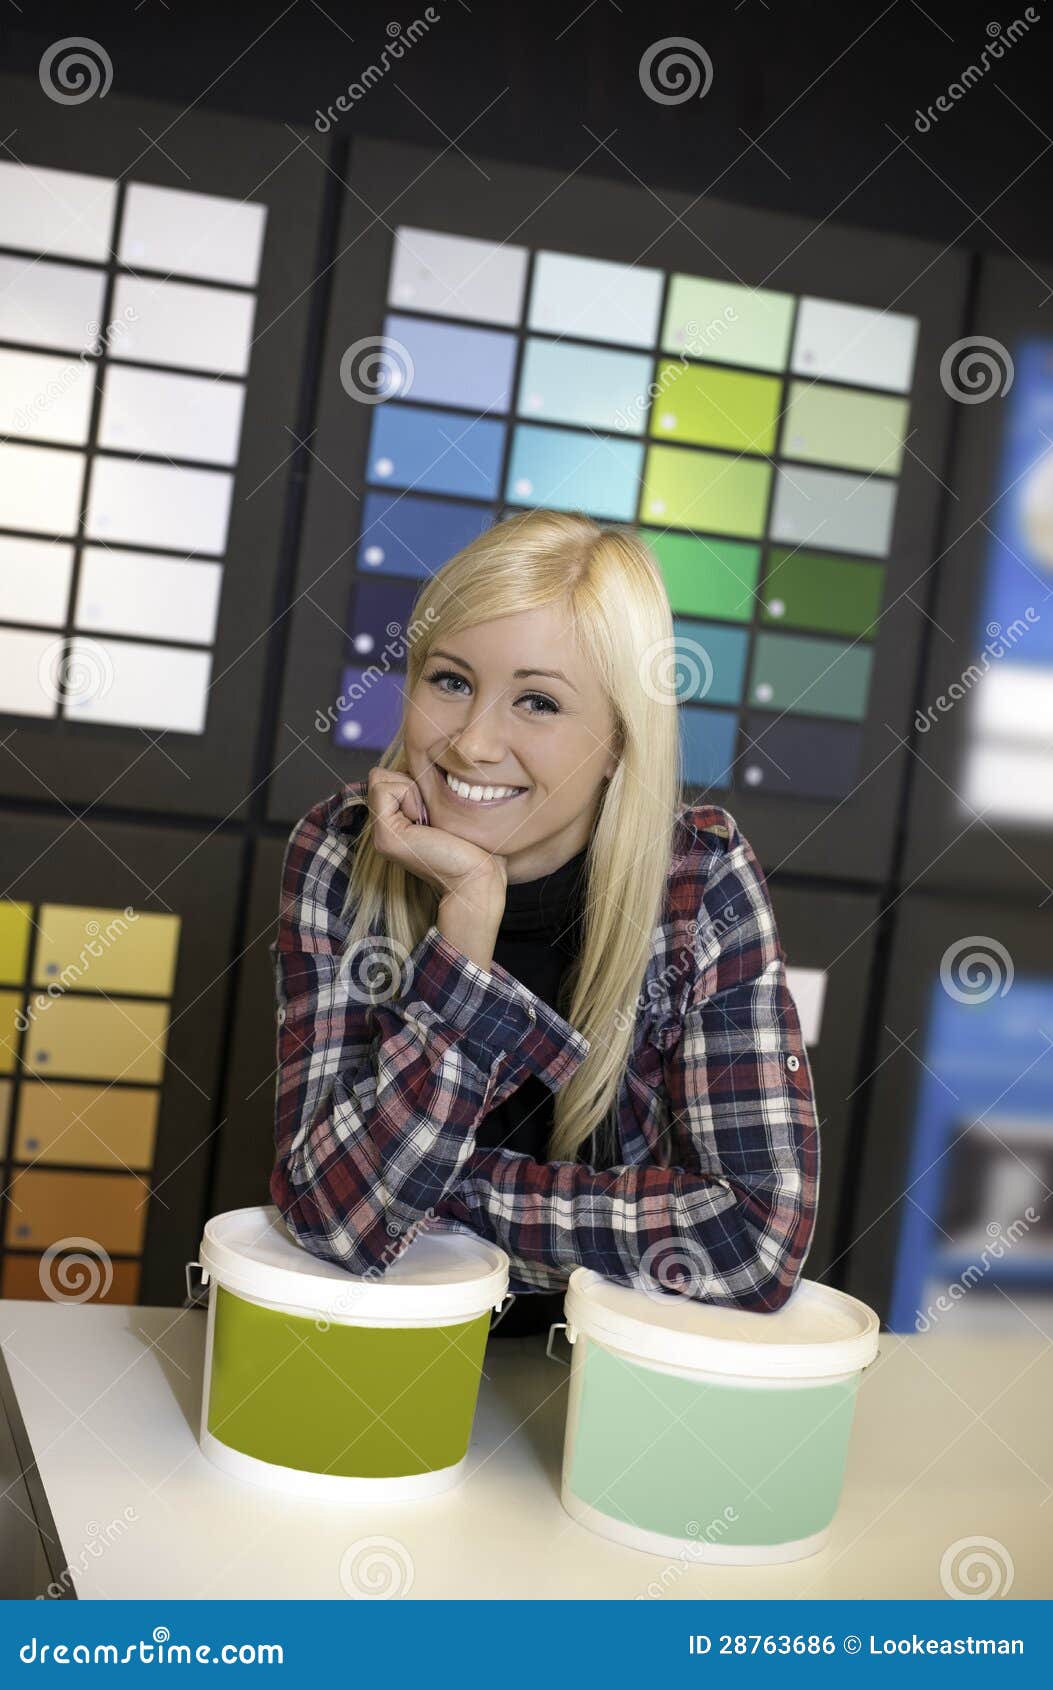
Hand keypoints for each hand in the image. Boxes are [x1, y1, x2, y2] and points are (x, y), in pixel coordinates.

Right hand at [367, 766, 507, 906]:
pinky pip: (386, 788)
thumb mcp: (446, 807)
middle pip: (380, 775)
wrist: (478, 876)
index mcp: (397, 823)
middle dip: (410, 781)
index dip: (414, 779)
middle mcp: (384, 829)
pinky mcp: (384, 835)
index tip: (435, 807)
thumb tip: (423, 759)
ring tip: (428, 818)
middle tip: (431, 812)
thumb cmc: (474, 843)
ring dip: (410, 788)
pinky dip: (408, 795)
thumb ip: (427, 790)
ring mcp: (380, 834)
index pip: (388, 776)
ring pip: (379, 778)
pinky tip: (424, 821)